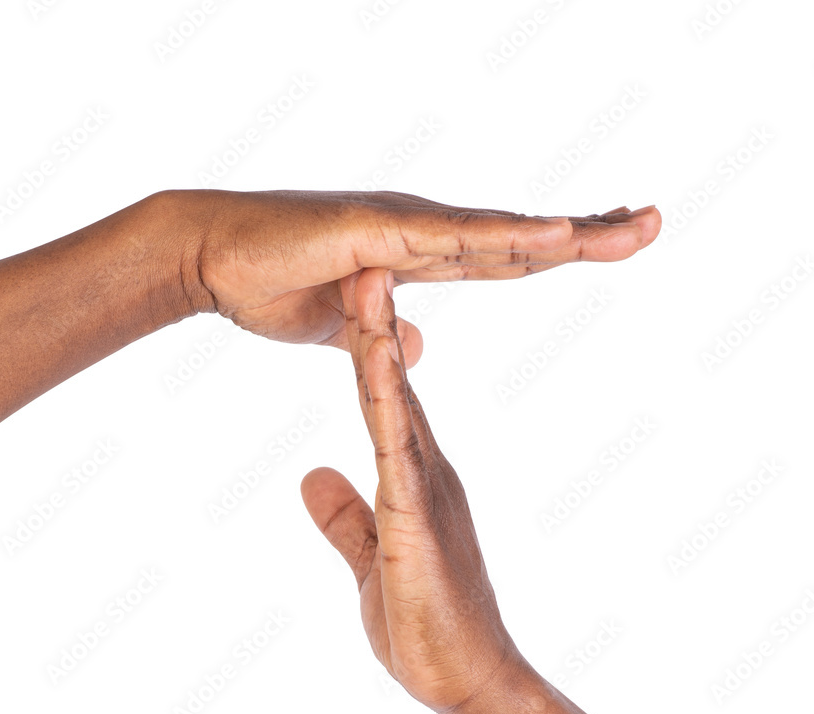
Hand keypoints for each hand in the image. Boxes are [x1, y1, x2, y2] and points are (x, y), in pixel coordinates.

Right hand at [169, 189, 659, 366]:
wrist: (209, 257)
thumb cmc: (265, 283)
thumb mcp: (342, 324)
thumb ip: (382, 331)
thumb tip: (418, 342)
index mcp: (414, 254)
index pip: (499, 254)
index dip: (552, 249)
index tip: (606, 244)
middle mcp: (418, 231)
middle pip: (516, 236)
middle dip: (586, 231)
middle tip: (653, 222)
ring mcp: (399, 226)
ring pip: (498, 231)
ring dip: (565, 227)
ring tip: (630, 225)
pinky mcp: (374, 232)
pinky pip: (451, 236)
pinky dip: (505, 234)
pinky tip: (556, 233)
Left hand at [300, 266, 520, 713]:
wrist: (466, 680)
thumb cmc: (424, 623)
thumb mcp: (370, 557)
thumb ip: (344, 517)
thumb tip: (312, 477)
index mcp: (410, 473)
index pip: (383, 394)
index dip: (367, 340)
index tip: (348, 288)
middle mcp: (423, 467)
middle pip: (391, 378)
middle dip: (377, 313)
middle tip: (363, 248)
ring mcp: (424, 486)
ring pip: (396, 399)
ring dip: (381, 336)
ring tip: (369, 274)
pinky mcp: (416, 517)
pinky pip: (396, 447)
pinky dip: (385, 399)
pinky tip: (374, 359)